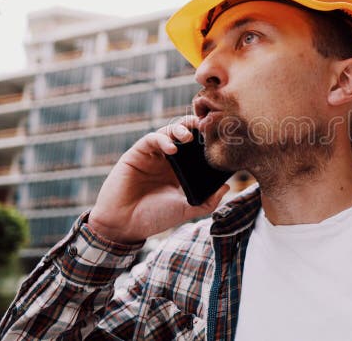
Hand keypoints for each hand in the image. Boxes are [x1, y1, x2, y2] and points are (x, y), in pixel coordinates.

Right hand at [88, 116, 229, 243]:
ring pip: (169, 131)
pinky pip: (152, 139)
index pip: (198, 148)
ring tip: (189, 137)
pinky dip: (163, 140)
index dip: (208, 140)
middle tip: (206, 126)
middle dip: (196, 126)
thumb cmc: (154, 217)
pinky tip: (172, 148)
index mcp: (183, 170)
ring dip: (180, 129)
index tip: (222, 136)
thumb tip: (226, 186)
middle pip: (185, 134)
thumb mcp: (186, 210)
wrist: (124, 224)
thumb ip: (207, 201)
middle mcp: (169, 159)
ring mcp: (154, 154)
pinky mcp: (138, 153)